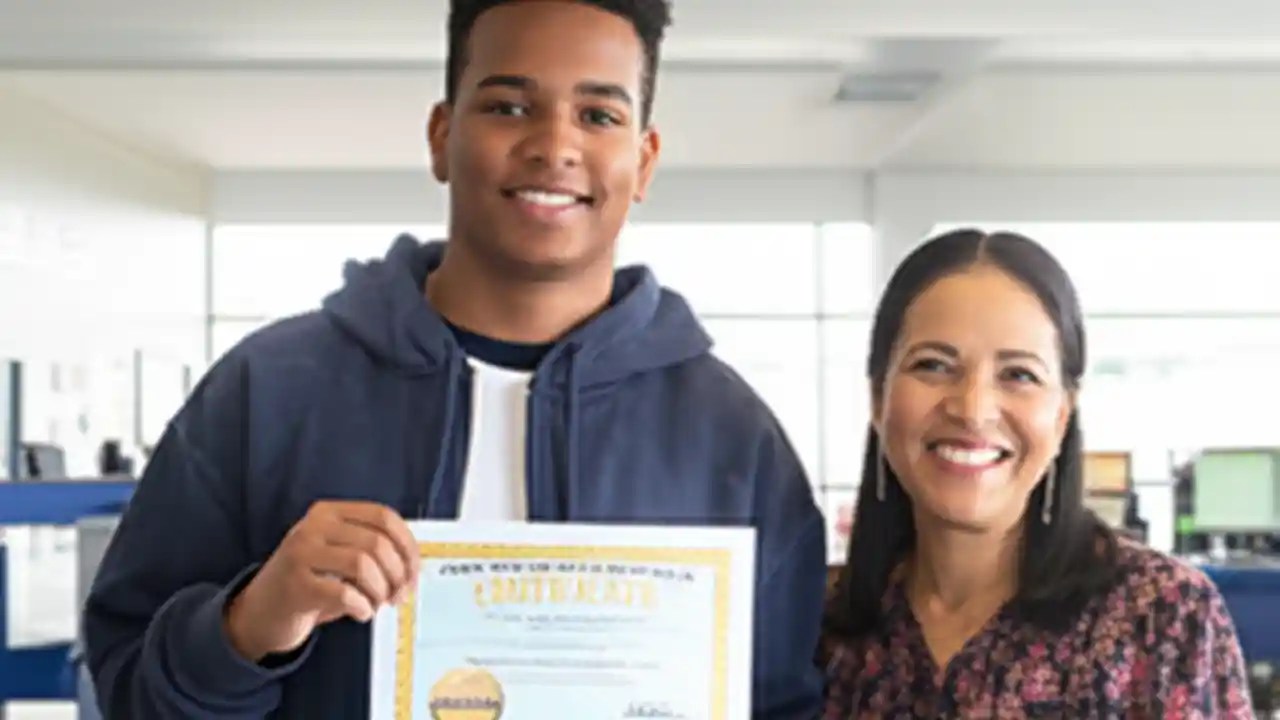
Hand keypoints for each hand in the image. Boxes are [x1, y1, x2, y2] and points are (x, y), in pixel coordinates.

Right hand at [223, 501, 419, 661]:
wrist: (261, 612)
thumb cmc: (312, 584)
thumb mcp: (339, 555)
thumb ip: (371, 551)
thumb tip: (413, 567)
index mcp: (330, 512)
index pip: (383, 516)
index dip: (407, 546)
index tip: (414, 573)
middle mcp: (313, 526)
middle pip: (377, 542)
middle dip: (397, 574)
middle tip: (398, 596)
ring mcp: (301, 553)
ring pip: (363, 564)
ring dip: (380, 591)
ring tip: (377, 604)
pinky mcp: (295, 585)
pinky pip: (344, 593)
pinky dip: (362, 607)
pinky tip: (360, 613)